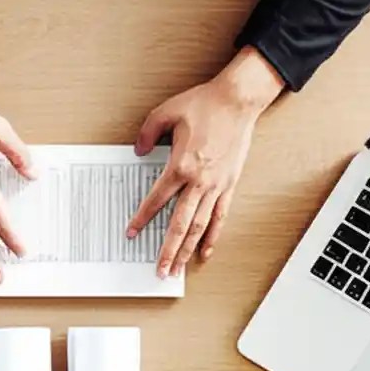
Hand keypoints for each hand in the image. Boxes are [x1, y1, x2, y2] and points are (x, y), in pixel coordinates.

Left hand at [129, 47, 284, 276]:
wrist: (237, 100)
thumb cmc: (205, 104)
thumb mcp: (166, 112)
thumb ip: (147, 133)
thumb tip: (138, 151)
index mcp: (180, 166)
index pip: (156, 200)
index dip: (142, 219)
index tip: (132, 233)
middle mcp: (199, 182)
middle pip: (179, 225)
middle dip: (168, 250)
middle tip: (159, 270)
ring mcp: (216, 186)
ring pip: (200, 227)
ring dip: (188, 250)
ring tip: (178, 269)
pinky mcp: (230, 185)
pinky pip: (220, 217)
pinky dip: (213, 236)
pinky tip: (206, 252)